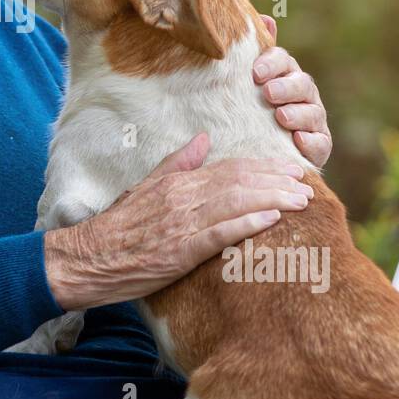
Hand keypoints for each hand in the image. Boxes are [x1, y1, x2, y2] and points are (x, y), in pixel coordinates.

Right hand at [43, 132, 313, 311]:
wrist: (89, 259)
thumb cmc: (118, 229)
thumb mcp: (145, 188)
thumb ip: (176, 163)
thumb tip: (202, 139)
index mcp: (177, 183)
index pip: (229, 169)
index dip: (264, 167)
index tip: (292, 169)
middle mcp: (183, 197)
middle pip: (239, 182)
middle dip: (277, 181)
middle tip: (308, 183)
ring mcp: (182, 223)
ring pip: (235, 203)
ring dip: (272, 199)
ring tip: (301, 200)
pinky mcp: (180, 250)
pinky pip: (219, 233)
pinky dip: (246, 223)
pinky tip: (271, 218)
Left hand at [253, 15, 331, 168]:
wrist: (261, 149)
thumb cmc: (253, 109)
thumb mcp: (249, 83)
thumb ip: (256, 55)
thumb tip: (266, 19)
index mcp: (286, 74)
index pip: (283, 60)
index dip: (271, 63)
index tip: (255, 73)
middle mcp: (304, 94)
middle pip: (302, 84)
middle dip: (287, 87)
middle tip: (269, 93)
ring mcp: (314, 120)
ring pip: (313, 112)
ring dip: (298, 114)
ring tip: (281, 117)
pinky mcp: (319, 146)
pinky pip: (320, 143)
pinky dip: (310, 142)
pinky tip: (298, 141)